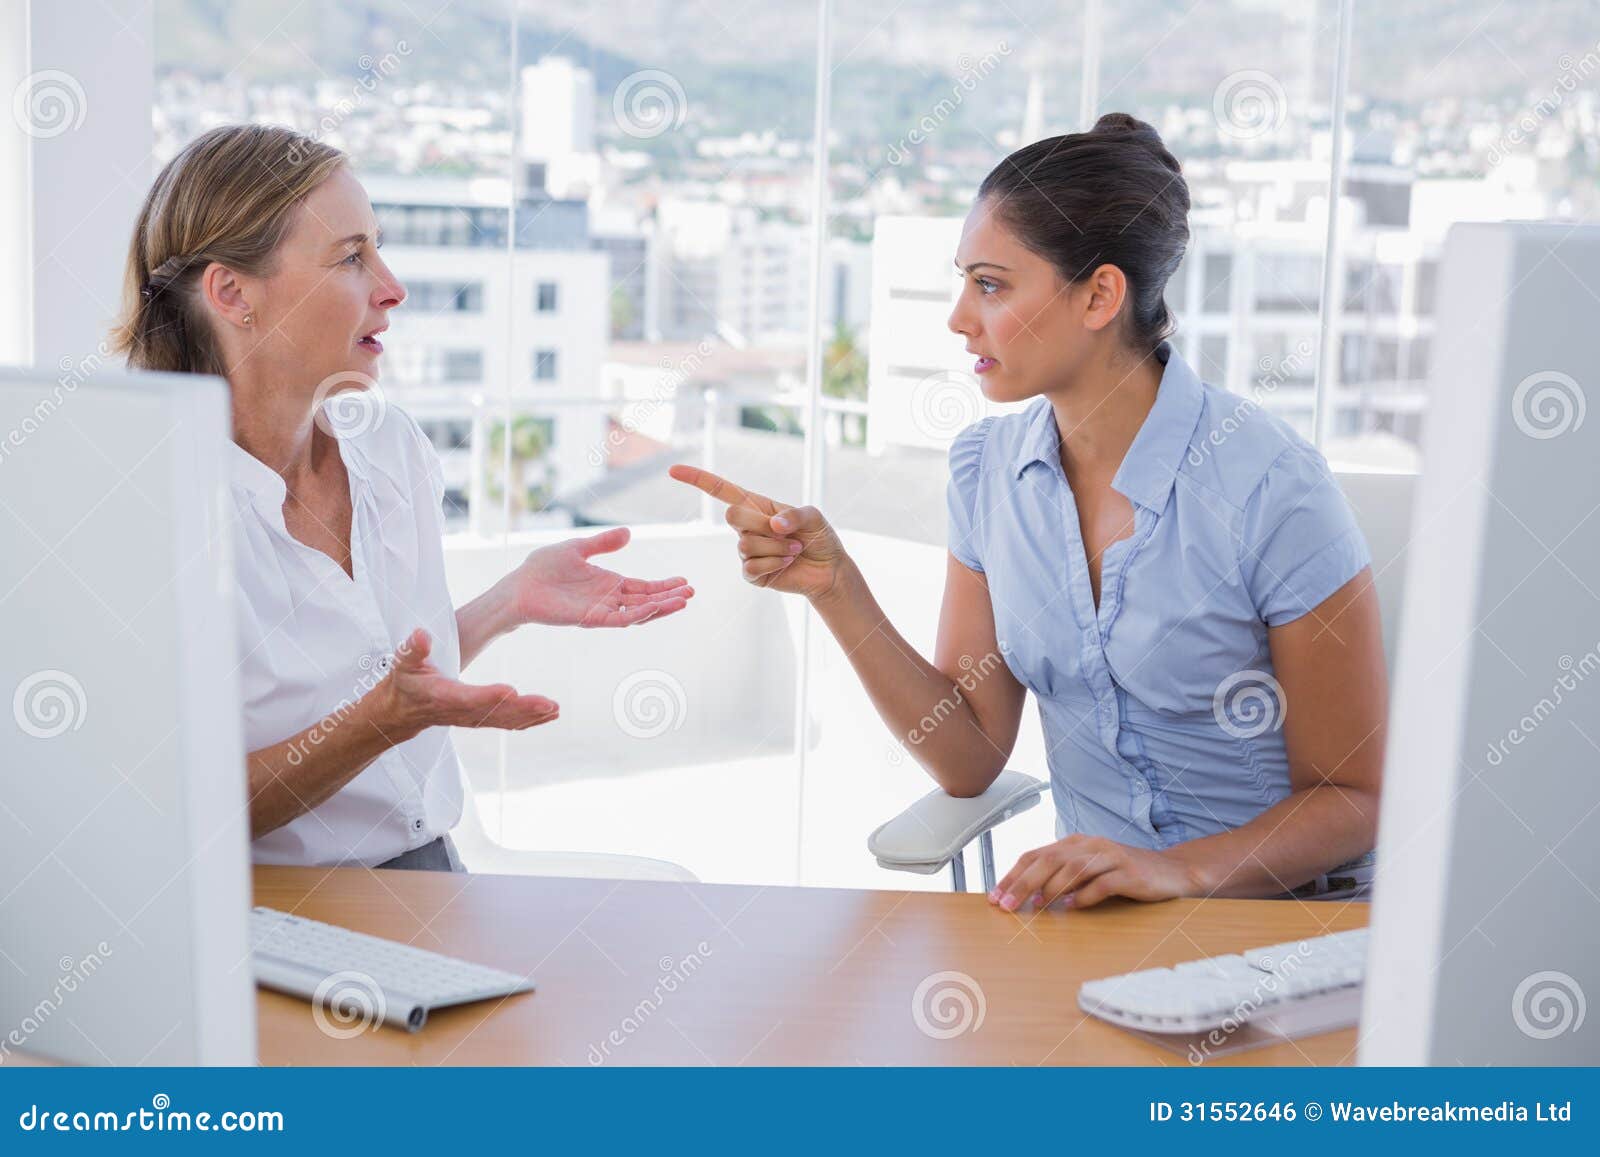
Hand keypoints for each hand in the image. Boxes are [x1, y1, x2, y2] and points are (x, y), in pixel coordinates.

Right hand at [369, 628, 559, 738]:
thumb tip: (421, 635)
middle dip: (523, 709)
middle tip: (548, 704)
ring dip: (532, 716)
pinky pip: (507, 723)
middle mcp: (462, 711)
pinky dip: (529, 721)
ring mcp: (473, 718)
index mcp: (444, 696)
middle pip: (496, 712)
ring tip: (554, 709)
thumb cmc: (405, 681)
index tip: (510, 692)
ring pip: (505, 720)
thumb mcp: (404, 662)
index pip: (469, 698)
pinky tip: (549, 715)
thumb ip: (414, 649)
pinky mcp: (481, 719)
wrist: (402, 710)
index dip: (489, 696)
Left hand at [501, 526, 693, 627]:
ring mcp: (601, 610)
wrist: (519, 585)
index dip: (664, 586)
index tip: (684, 582)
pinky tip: (654, 607)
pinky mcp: (590, 619)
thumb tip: (628, 532)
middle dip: (669, 598)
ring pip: (638, 613)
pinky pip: (619, 619)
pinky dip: (638, 614)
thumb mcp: (578, 548)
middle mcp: (609, 599)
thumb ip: (603, 543)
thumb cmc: (543, 567)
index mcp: (609, 584)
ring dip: (660, 608)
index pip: (643, 587)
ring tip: (683, 601)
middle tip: (691, 593)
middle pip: (646, 601)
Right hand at [667, 464, 847, 600]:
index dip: (697, 480)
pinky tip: (786, 562)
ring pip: (746, 545)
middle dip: (761, 524)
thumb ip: (794, 515)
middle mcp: (747, 527)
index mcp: (756, 506)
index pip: (721, 490)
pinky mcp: (752, 574)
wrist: (828, 569)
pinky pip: (752, 567)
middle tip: (786, 533)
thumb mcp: (813, 517)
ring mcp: (747, 551)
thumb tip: (774, 524)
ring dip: (776, 547)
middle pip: (731, 516)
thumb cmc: (819, 537)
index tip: (673, 470)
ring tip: (793, 550)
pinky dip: (774, 563)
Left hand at [989, 834, 1202, 910]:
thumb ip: (1062, 877)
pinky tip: (1073, 907)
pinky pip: (1103, 883)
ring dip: (1050, 889)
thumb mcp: (1089, 870)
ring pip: (1073, 869)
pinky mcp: (1130, 873)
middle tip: (1007, 905)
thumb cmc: (1123, 873)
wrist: (1171, 872)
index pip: (1036, 855)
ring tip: (1036, 907)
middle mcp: (1091, 845)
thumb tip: (1028, 895)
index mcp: (1076, 843)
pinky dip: (1085, 896)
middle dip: (1023, 883)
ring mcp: (1111, 857)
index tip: (995, 896)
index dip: (1013, 875)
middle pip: (1049, 860)